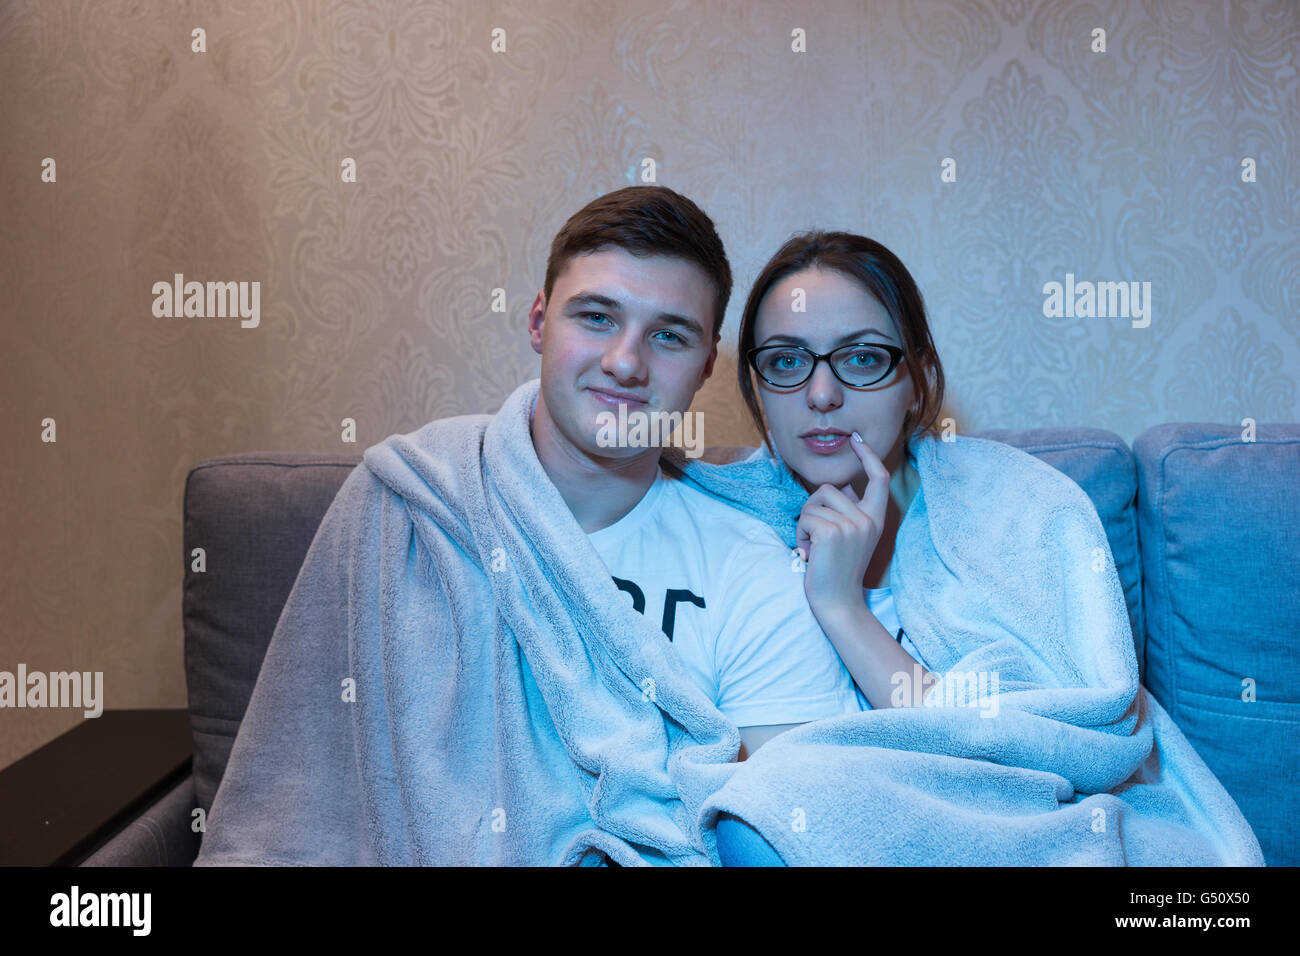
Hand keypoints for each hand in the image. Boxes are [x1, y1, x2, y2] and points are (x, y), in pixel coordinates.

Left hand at [794, 431, 890, 624]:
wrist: (838, 602)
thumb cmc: (837, 570)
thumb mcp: (853, 537)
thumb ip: (850, 511)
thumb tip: (843, 487)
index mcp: (877, 519)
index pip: (879, 478)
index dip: (868, 455)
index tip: (858, 439)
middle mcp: (868, 519)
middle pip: (831, 488)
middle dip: (815, 507)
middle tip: (817, 537)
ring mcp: (852, 525)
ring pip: (814, 502)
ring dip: (805, 523)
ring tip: (814, 547)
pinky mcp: (831, 532)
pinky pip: (804, 517)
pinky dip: (800, 534)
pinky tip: (809, 553)